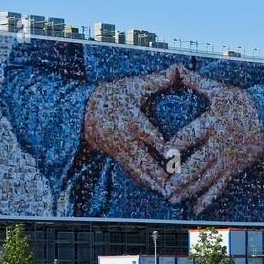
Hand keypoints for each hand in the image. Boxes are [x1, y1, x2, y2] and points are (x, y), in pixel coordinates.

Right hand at [82, 66, 178, 192]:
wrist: (86, 111)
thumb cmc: (116, 95)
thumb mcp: (135, 85)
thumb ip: (158, 80)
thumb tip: (178, 68)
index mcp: (132, 121)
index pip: (149, 136)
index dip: (161, 146)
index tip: (173, 156)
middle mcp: (126, 140)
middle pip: (144, 161)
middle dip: (158, 174)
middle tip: (174, 186)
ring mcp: (121, 151)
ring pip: (138, 172)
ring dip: (154, 184)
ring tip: (170, 195)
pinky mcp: (119, 158)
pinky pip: (133, 174)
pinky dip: (145, 183)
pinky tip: (159, 191)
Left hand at [164, 66, 263, 212]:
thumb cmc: (242, 103)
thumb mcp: (220, 91)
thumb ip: (196, 82)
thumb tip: (177, 67)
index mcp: (213, 123)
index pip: (191, 135)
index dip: (177, 144)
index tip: (164, 153)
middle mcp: (220, 144)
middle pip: (197, 163)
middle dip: (180, 177)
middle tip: (164, 187)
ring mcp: (228, 160)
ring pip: (206, 179)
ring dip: (188, 191)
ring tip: (171, 199)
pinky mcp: (234, 169)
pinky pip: (220, 187)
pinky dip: (207, 199)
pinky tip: (195, 210)